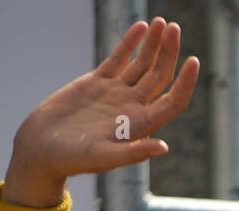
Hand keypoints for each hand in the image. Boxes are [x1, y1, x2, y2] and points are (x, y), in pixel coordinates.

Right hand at [3, 17, 198, 205]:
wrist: (44, 148)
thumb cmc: (73, 159)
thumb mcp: (104, 157)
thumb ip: (133, 153)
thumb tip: (163, 146)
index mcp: (140, 126)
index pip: (172, 102)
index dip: (185, 83)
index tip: (194, 61)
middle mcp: (132, 108)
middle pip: (159, 77)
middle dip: (169, 53)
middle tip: (174, 28)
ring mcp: (116, 93)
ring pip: (141, 64)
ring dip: (153, 44)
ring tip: (162, 23)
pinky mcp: (98, 82)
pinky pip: (118, 58)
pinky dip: (130, 43)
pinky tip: (141, 27)